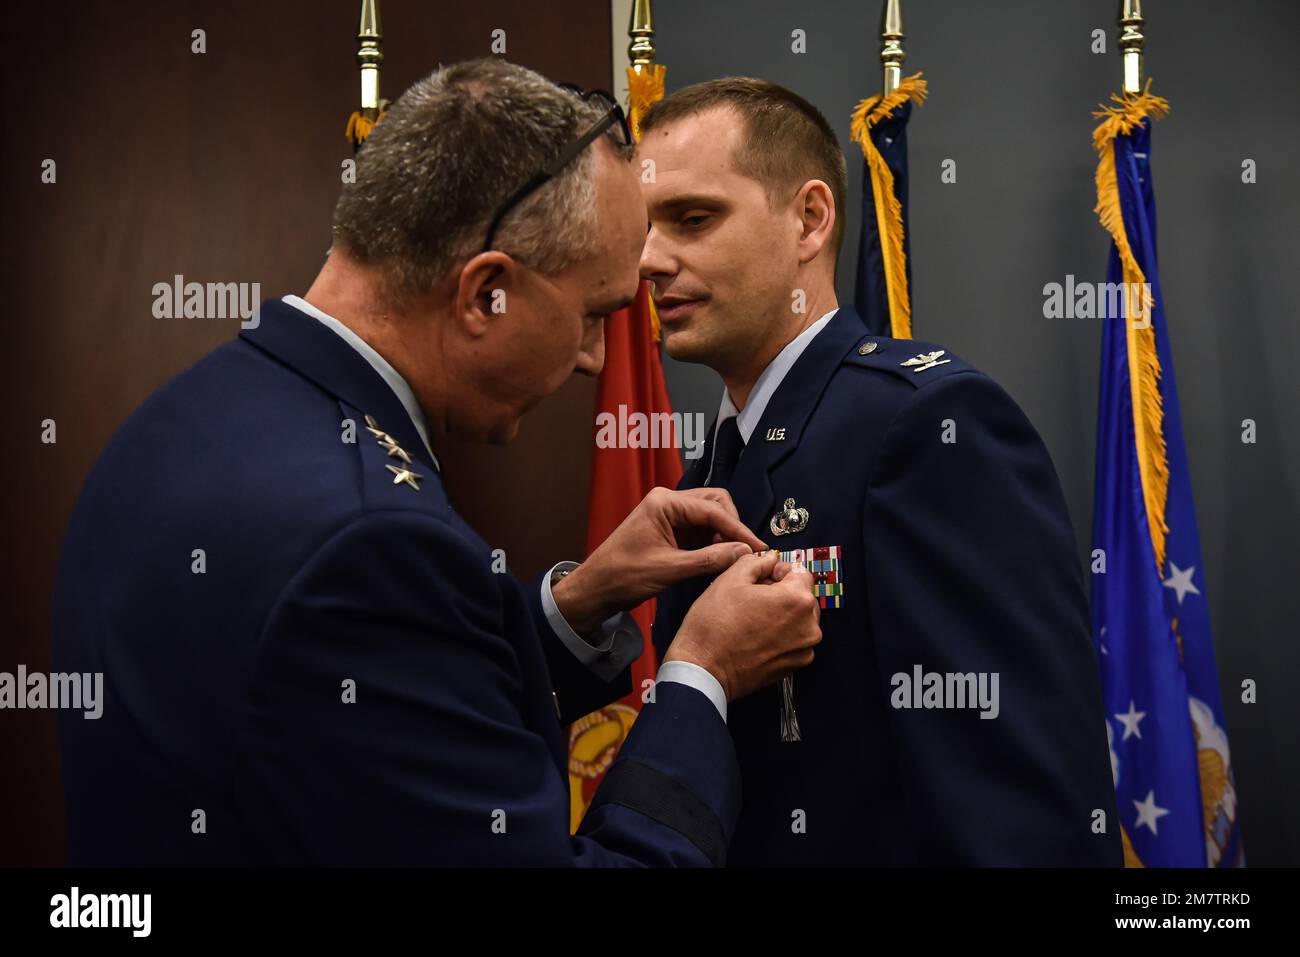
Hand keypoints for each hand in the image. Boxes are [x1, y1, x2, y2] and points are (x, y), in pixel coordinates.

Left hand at [552, 487, 766, 634]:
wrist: (597, 588)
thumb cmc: (624, 575)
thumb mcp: (670, 570)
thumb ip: (709, 559)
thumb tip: (744, 552)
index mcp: (665, 502)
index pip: (713, 509)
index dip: (738, 529)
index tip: (758, 547)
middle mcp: (669, 502)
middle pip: (715, 504)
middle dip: (733, 527)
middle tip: (746, 553)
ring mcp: (670, 515)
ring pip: (711, 517)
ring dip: (725, 536)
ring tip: (736, 559)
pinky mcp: (672, 530)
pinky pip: (701, 530)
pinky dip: (714, 543)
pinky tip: (721, 560)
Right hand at [664, 551, 821, 701]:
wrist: (704, 670)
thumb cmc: (714, 625)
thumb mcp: (731, 579)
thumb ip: (757, 561)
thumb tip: (770, 560)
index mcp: (797, 600)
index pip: (801, 572)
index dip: (779, 570)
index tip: (761, 577)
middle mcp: (809, 626)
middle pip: (802, 597)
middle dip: (781, 592)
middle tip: (753, 597)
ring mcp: (804, 649)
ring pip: (798, 619)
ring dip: (781, 613)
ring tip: (752, 618)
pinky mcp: (795, 666)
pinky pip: (794, 640)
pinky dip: (781, 634)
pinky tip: (756, 635)